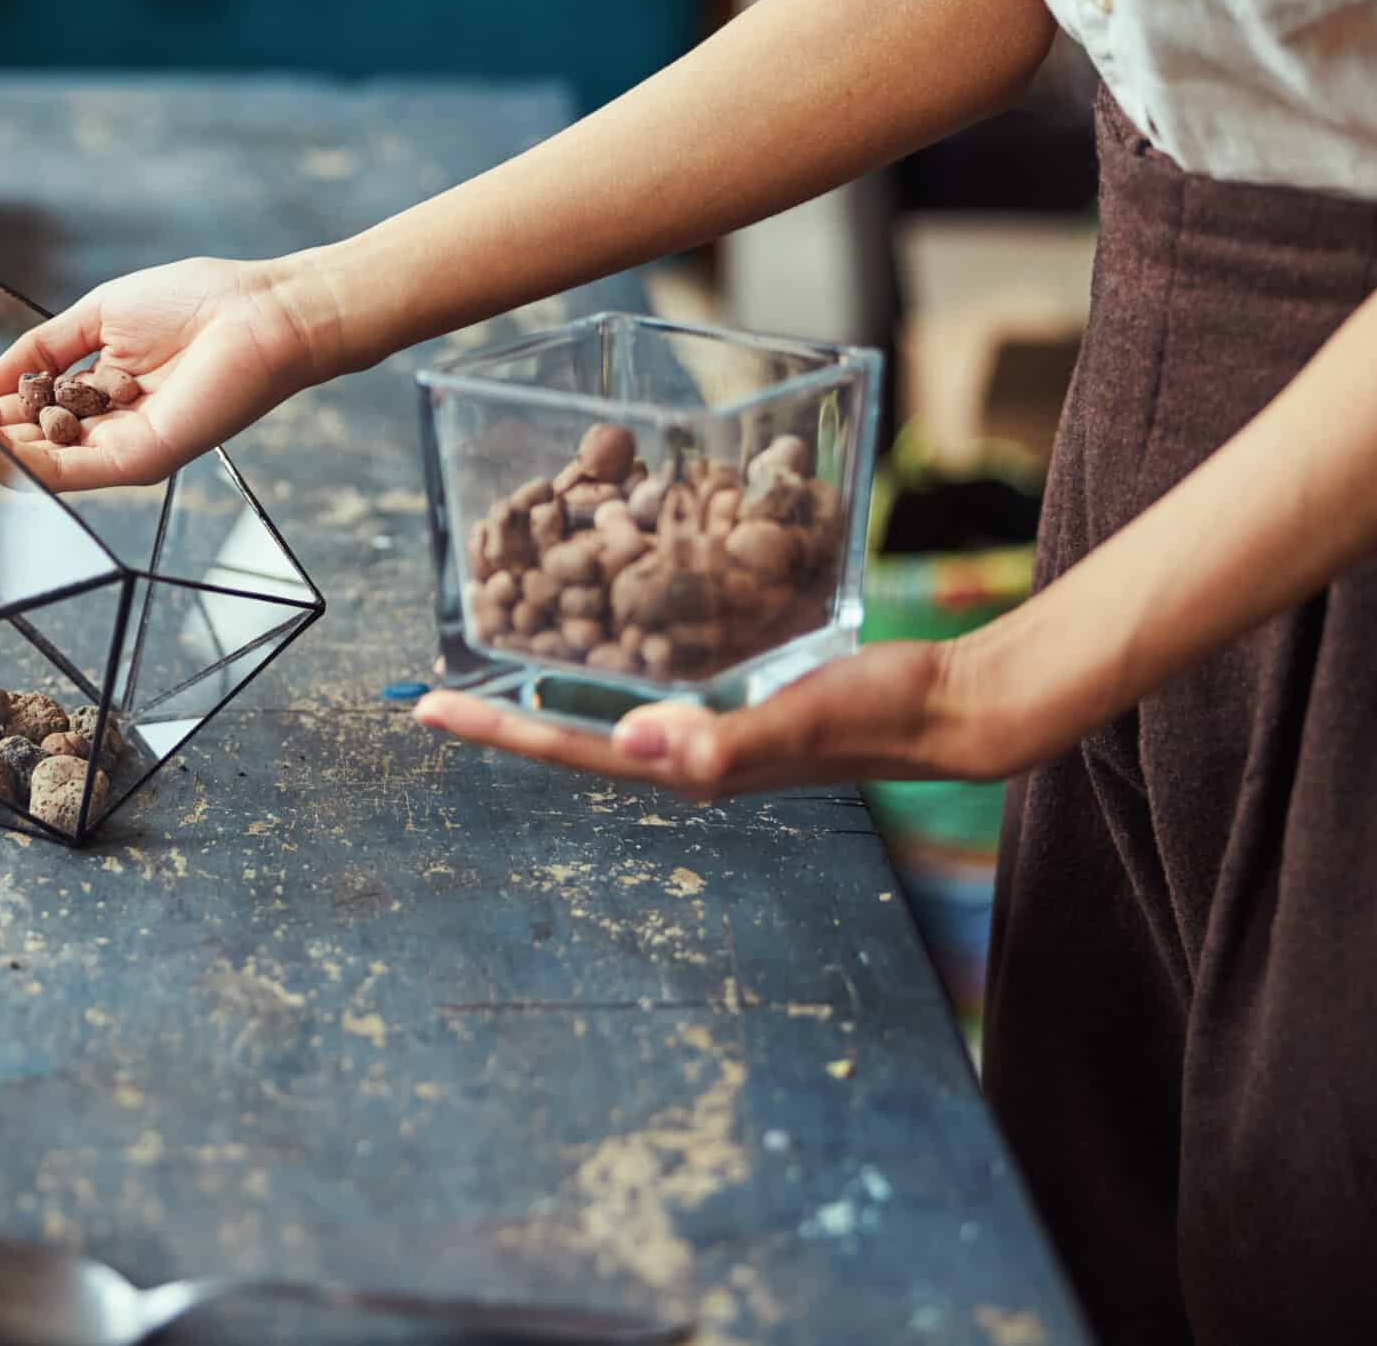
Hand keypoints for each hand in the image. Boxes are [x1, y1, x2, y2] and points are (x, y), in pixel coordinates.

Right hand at [0, 256, 337, 490]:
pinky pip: (55, 469)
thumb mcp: (95, 316)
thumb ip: (38, 351)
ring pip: (18, 465)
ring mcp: (114, 456)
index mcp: (87, 403)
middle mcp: (96, 438)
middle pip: (2, 447)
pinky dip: (2, 452)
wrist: (264, 311)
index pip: (6, 416)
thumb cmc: (198, 303)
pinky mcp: (134, 463)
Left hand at [411, 638, 1061, 801]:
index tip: (423, 709)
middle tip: (434, 673)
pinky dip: (614, 644)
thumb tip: (624, 742)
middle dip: (501, 703)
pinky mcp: (735, 691)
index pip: (566, 747)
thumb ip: (721, 742)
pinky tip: (600, 612)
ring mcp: (707, 723)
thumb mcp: (800, 720)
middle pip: (569, 726)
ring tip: (495, 635)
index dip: (493, 727)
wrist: (952, 708)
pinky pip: (655, 669)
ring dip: (549, 673)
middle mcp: (683, 748)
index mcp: (683, 764)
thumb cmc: (881, 715)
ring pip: (606, 697)